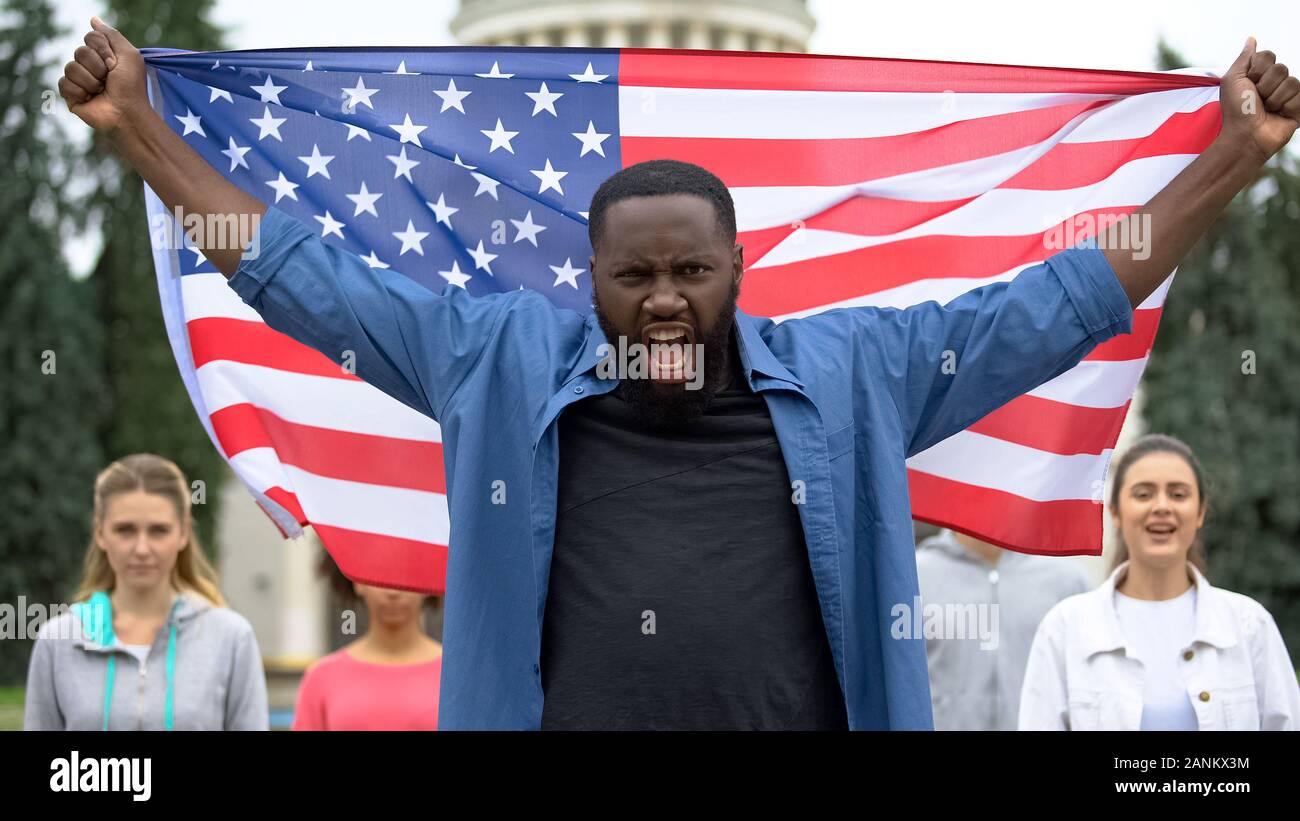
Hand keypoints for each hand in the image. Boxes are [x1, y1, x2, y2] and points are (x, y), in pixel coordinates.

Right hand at [58, 16, 148, 134]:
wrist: (127, 113)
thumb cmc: (132, 86)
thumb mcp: (129, 55)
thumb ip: (112, 35)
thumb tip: (93, 19)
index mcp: (102, 55)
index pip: (90, 37)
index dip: (103, 50)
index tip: (115, 64)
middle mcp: (89, 65)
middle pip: (80, 51)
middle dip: (97, 67)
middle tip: (108, 79)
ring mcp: (79, 79)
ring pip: (71, 67)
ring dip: (90, 81)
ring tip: (101, 91)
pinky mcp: (70, 94)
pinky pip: (64, 82)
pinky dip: (79, 91)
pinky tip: (90, 99)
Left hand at [1219, 38, 1299, 163]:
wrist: (1245, 136)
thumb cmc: (1235, 110)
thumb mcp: (1232, 80)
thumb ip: (1244, 58)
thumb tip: (1251, 39)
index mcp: (1259, 74)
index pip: (1268, 56)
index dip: (1256, 70)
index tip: (1247, 84)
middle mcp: (1274, 82)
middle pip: (1281, 68)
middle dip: (1265, 86)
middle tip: (1256, 100)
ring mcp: (1287, 95)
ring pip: (1292, 82)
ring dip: (1275, 98)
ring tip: (1266, 110)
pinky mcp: (1298, 107)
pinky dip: (1286, 107)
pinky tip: (1278, 116)